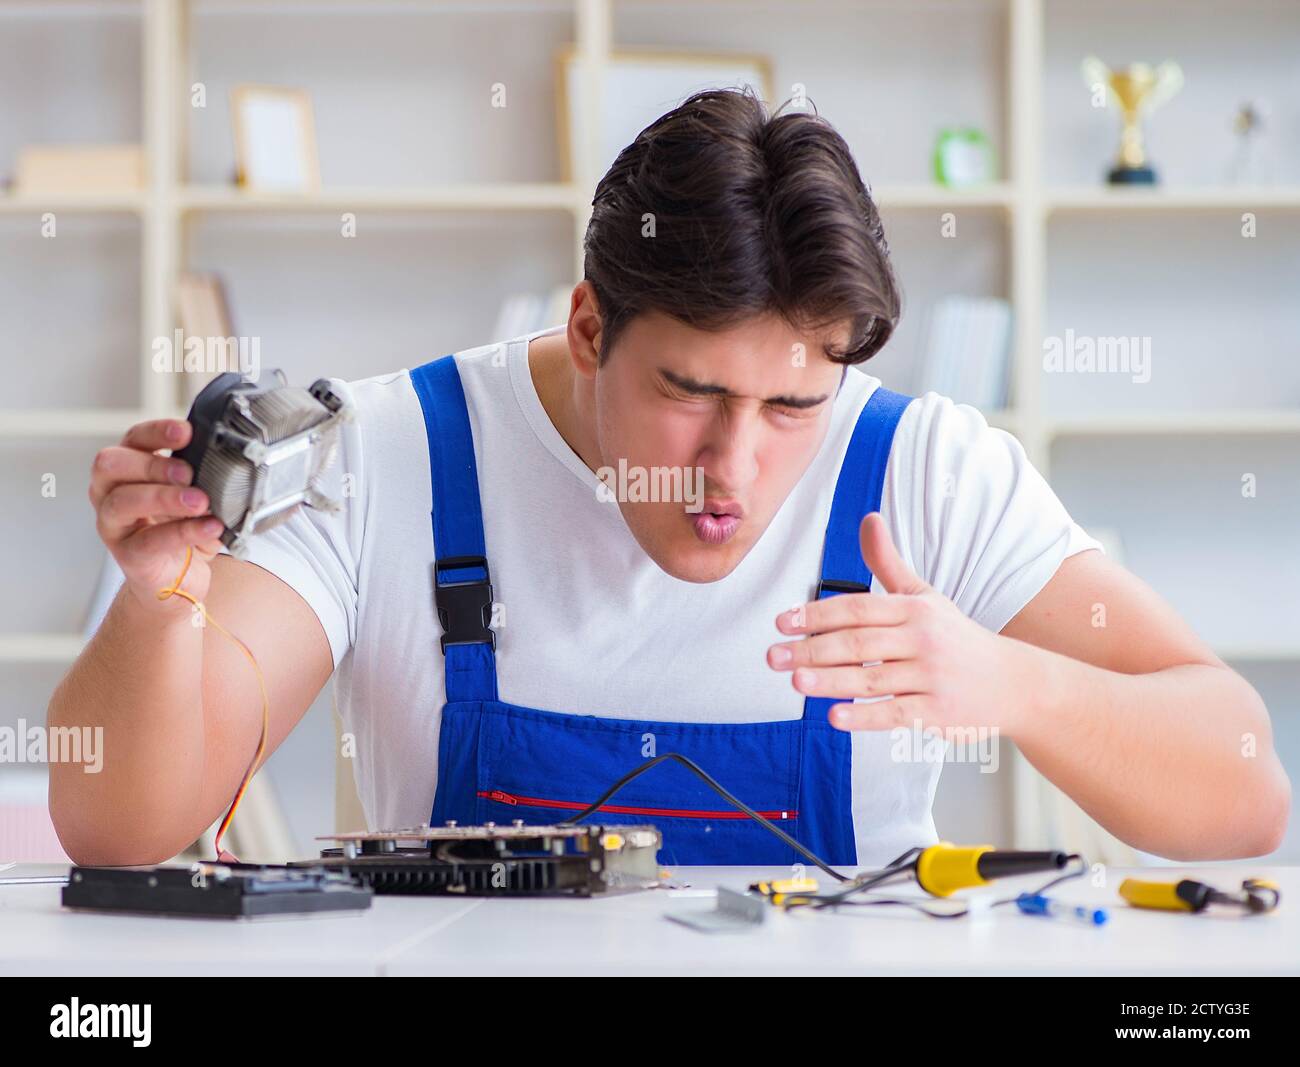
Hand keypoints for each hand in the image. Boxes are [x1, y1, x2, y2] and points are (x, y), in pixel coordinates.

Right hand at [90, 419, 224, 615]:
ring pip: (122, 502)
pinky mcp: (128, 555)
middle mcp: (111, 493)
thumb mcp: (196, 495)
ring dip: (164, 497)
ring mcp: (114, 525)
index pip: (132, 439)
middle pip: (111, 465)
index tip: (186, 432)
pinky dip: (184, 532)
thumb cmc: (184, 529)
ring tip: (200, 501)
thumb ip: (206, 477)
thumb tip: (238, 464)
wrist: (179, 580)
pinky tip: (210, 527)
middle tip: (188, 472)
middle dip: (152, 464)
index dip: (156, 432)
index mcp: (129, 470)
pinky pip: (149, 541)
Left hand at [766, 512, 1030, 735]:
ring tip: (794, 682)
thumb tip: (868, 518)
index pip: (857, 609)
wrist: (1013, 682)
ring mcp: (931, 677)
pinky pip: (895, 714)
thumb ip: (888, 564)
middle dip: (811, 649)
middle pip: (858, 643)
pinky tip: (834, 717)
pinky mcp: (937, 712)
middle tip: (772, 656)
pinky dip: (864, 716)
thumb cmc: (956, 637)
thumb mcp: (925, 596)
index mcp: (914, 609)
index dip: (817, 614)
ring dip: (831, 681)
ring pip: (873, 679)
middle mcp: (922, 640)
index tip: (781, 622)